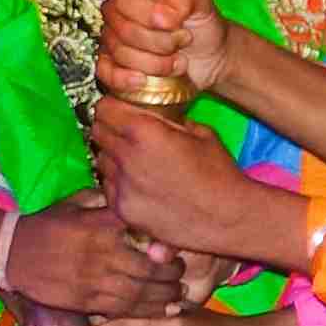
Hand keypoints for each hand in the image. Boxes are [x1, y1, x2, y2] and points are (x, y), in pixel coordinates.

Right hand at [0, 203, 187, 318]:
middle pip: (149, 268)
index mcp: (100, 224)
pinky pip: (122, 309)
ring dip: (163, 297)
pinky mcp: (86, 300)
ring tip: (177, 297)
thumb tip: (133, 197)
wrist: (13, 252)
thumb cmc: (48, 224)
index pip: (143, 232)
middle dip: (171, 275)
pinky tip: (159, 312)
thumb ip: (105, 201)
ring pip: (140, 293)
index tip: (176, 247)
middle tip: (181, 275)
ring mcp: (94, 279)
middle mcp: (101, 252)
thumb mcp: (76, 202)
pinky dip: (144, 312)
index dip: (165, 243)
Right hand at [92, 0, 220, 107]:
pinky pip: (104, 71)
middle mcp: (119, 13)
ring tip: (177, 61)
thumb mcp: (202, 5)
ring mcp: (113, 38)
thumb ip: (186, 0)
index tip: (174, 25)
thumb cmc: (203, 26)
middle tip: (182, 42)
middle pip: (123, 30)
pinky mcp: (114, 64)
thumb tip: (163, 14)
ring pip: (119, 52)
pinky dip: (123, 78)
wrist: (211, 56)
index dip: (148, 15)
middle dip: (159, 43)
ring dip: (154, 63)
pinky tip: (143, 80)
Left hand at [92, 103, 308, 269]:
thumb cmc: (219, 173)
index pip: (105, 108)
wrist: (228, 218)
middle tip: (127, 134)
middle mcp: (127, 158)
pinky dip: (119, 183)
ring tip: (136, 162)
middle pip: (98, 133)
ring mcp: (122, 187)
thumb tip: (153, 114)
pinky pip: (109, 188)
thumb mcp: (198, 132)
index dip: (113, 107)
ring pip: (101, 161)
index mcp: (144, 132)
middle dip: (110, 129)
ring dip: (113, 157)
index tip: (121, 110)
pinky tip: (141, 185)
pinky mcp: (124, 211)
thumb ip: (168, 120)